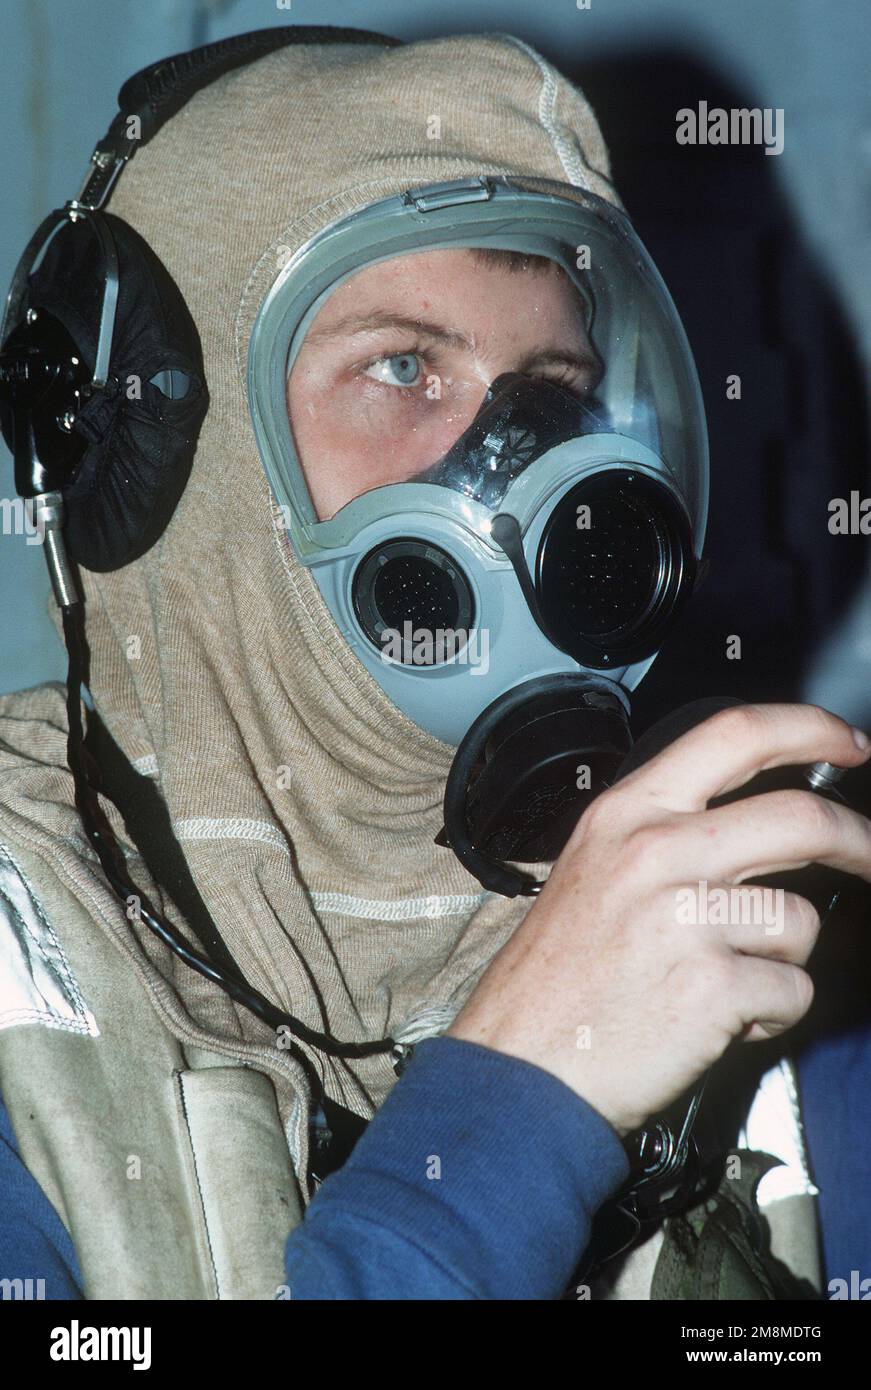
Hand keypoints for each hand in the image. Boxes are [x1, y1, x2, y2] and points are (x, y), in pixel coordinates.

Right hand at [447, 703, 870, 1135]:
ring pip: (802, 918)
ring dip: (784, 958)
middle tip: (870, 854)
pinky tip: (719, 1018)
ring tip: (730, 979)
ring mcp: (686, 917)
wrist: (520, 1065)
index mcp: (626, 814)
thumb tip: (755, 823)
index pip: (734, 734)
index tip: (847, 742)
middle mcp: (656, 852)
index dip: (808, 729)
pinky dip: (769, 1014)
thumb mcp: (591, 869)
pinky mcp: (712, 986)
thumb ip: (663, 832)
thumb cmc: (554, 979)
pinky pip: (792, 991)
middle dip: (857, 839)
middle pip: (800, 817)